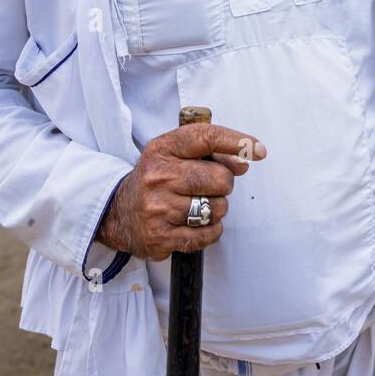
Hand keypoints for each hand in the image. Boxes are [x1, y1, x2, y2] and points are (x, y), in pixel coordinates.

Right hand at [96, 123, 265, 260]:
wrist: (116, 213)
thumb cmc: (157, 179)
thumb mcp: (175, 155)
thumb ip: (212, 153)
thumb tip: (244, 162)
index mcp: (162, 149)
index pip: (207, 138)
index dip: (237, 142)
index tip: (258, 150)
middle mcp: (158, 177)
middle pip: (221, 179)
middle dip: (224, 184)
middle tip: (207, 187)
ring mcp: (158, 209)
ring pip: (218, 209)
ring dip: (217, 209)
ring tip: (196, 205)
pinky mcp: (160, 237)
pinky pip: (208, 234)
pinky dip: (210, 230)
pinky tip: (195, 224)